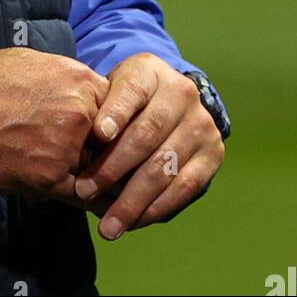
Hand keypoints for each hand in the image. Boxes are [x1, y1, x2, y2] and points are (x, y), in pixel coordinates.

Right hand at [0, 48, 109, 199]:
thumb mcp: (31, 63)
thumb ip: (65, 79)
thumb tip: (79, 91)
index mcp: (79, 80)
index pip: (117, 105)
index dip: (111, 120)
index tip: (106, 131)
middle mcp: (80, 112)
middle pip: (114, 138)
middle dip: (107, 149)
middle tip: (105, 159)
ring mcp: (67, 147)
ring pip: (100, 169)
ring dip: (97, 175)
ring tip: (98, 183)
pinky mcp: (51, 179)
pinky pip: (84, 196)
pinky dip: (90, 201)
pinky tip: (94, 203)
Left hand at [70, 52, 225, 239]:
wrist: (170, 98)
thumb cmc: (127, 98)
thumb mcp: (110, 88)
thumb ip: (98, 109)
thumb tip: (83, 144)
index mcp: (150, 72)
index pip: (131, 90)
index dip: (115, 113)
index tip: (99, 135)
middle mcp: (182, 93)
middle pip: (146, 135)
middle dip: (112, 169)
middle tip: (85, 192)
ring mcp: (201, 124)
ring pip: (164, 167)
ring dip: (133, 200)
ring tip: (109, 225)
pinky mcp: (213, 153)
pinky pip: (185, 187)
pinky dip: (157, 208)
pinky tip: (135, 222)